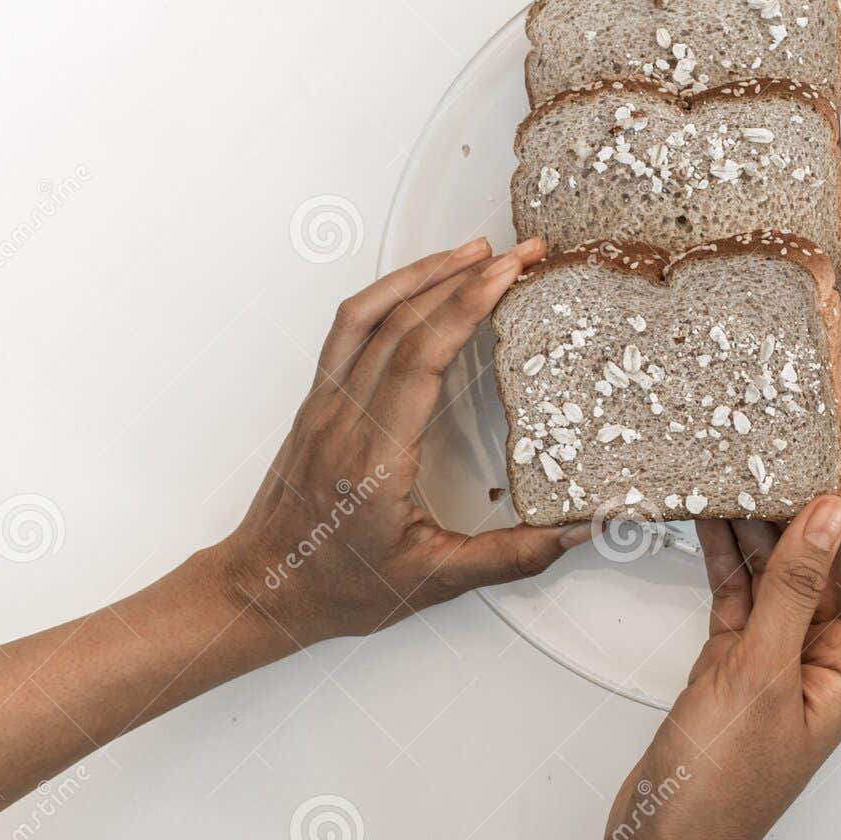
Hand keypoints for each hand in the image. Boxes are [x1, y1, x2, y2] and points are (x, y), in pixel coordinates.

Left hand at [211, 236, 588, 646]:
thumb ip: (510, 557)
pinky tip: (420, 284)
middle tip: (519, 253)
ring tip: (475, 251)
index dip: (466, 306)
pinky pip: (349, 329)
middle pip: (402, 322)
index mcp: (374, 458)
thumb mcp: (433, 582)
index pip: (421, 358)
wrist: (263, 588)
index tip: (508, 273)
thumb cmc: (339, 588)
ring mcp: (324, 404)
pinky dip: (388, 293)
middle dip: (464, 276)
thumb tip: (577, 532)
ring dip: (423, 273)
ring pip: (369, 314)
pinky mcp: (318, 401)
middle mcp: (344, 419)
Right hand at [590, 447, 840, 839]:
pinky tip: (710, 516)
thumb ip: (795, 590)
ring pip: (783, 569)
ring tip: (746, 467)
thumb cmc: (722, 789)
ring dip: (765, 521)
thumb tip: (829, 516)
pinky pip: (741, 591)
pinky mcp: (734, 661)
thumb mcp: (762, 674)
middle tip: (790, 448)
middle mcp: (824, 655)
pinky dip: (726, 553)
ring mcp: (778, 657)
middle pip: (837, 559)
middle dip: (816, 501)